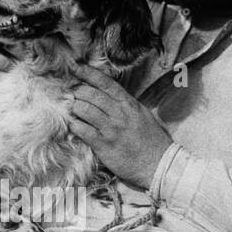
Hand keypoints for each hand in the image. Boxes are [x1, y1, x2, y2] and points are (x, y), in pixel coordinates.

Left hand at [67, 66, 172, 188]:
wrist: (159, 164)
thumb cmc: (151, 141)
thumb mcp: (142, 115)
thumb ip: (125, 104)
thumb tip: (108, 95)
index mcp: (129, 103)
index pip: (105, 82)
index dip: (87, 72)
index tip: (74, 66)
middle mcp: (119, 113)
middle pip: (89, 93)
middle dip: (77, 93)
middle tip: (72, 97)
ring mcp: (111, 128)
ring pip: (83, 109)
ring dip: (74, 109)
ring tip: (73, 113)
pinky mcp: (104, 145)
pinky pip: (82, 130)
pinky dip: (74, 126)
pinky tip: (74, 127)